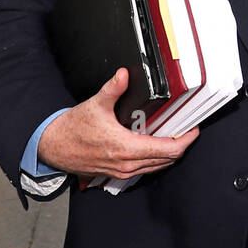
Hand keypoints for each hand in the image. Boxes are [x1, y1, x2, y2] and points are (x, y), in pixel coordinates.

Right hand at [38, 67, 199, 180]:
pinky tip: (155, 144)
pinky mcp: (118, 173)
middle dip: (181, 144)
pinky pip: (146, 169)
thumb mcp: (95, 105)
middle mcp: (127, 164)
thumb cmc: (72, 129)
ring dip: (169, 153)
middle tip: (187, 128)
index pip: (168, 150)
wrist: (53, 148)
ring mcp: (123, 171)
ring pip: (158, 166)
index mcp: (126, 148)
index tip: (194, 129)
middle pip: (168, 160)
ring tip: (175, 135)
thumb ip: (112, 88)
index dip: (186, 139)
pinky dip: (156, 158)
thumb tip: (124, 74)